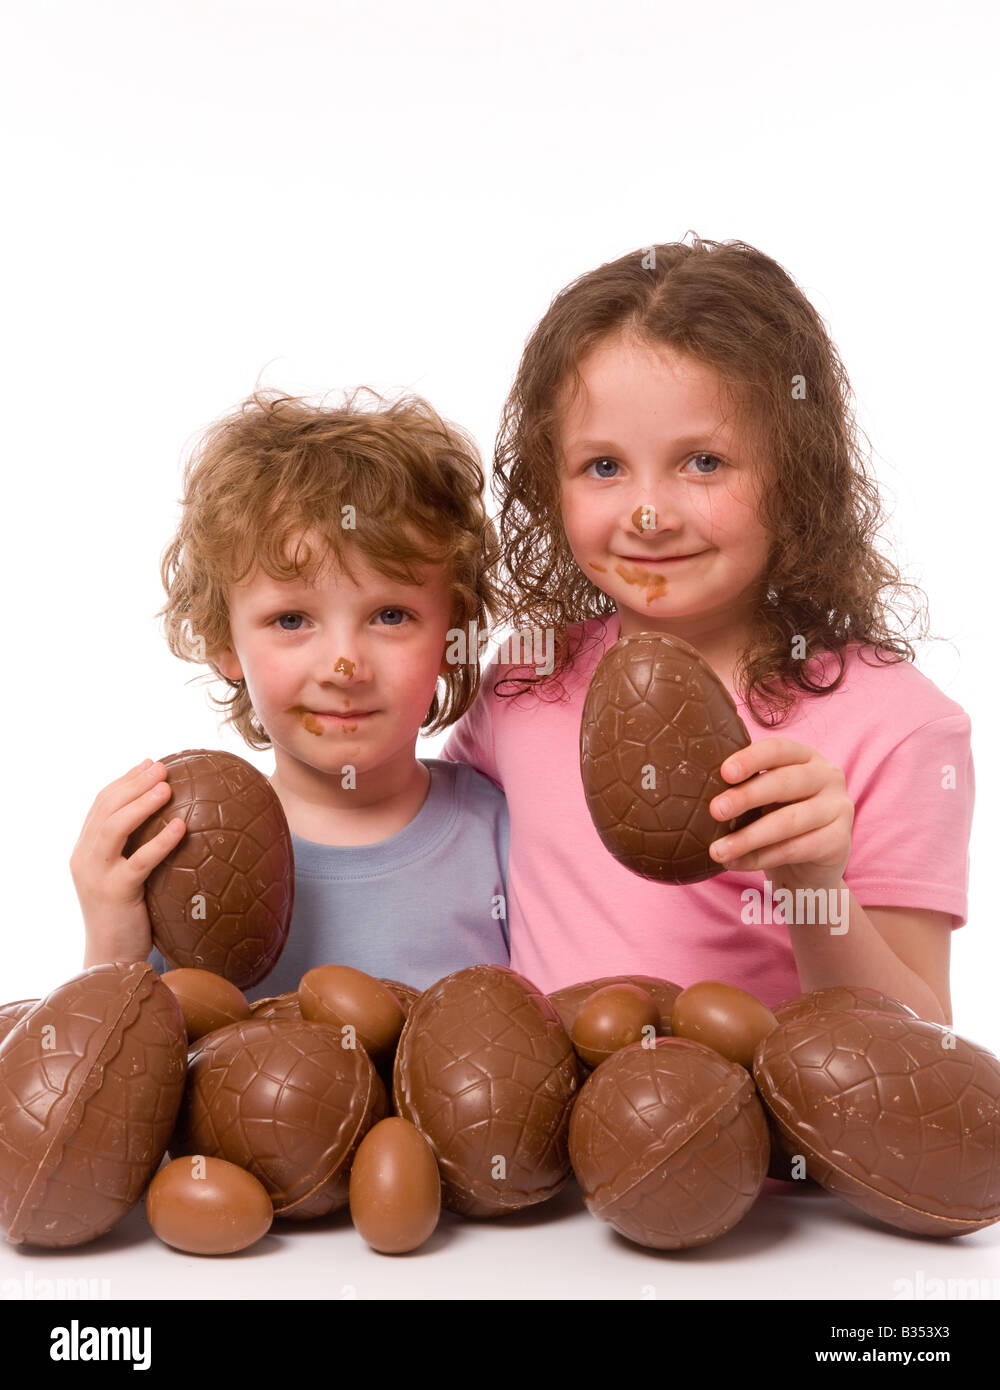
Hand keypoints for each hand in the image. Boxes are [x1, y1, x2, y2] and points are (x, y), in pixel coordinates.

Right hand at [70, 759, 185, 965]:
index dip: (124, 780)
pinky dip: (159, 841)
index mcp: (84, 851)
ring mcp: (96, 876)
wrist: (112, 961)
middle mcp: (84, 859)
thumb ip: (134, 849)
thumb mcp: (126, 877)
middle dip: (133, 783)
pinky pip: (139, 861)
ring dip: (141, 803)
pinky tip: (180, 827)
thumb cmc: (127, 917)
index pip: (100, 805)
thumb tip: (169, 818)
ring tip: (167, 786)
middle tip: (161, 767)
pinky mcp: (115, 894)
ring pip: (114, 829)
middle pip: (105, 809)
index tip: (149, 763)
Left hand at [706, 737, 853, 891]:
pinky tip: (735, 864)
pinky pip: (797, 849)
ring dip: (748, 837)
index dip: (751, 759)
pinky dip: (761, 857)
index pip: (779, 749)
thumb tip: (689, 785)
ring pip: (789, 821)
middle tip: (714, 810)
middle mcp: (828, 776)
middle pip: (785, 783)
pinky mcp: (842, 841)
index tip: (723, 773)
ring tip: (716, 850)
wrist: (809, 870)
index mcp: (806, 757)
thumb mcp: (762, 800)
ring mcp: (840, 808)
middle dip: (746, 796)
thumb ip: (743, 786)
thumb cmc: (775, 824)